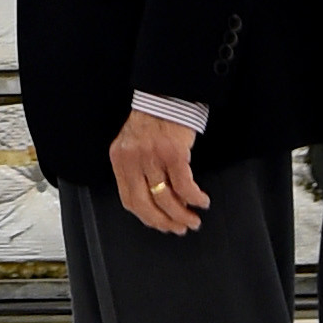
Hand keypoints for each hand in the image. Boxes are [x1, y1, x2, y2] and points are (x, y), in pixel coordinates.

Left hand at [108, 110, 205, 235]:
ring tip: (194, 220)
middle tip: (178, 229)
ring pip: (166, 199)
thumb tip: (153, 200)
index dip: (147, 217)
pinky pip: (184, 186)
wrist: (166, 93)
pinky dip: (194, 198)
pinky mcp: (174, 154)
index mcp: (120, 159)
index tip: (160, 225)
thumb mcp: (133, 144)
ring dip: (182, 214)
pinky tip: (201, 201)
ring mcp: (153, 157)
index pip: (129, 199)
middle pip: (146, 205)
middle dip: (164, 222)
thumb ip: (136, 168)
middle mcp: (133, 160)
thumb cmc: (153, 119)